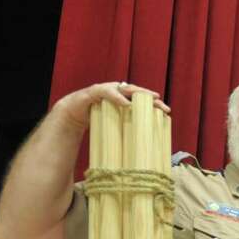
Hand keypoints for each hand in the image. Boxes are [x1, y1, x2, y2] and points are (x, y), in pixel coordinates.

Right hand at [53, 81, 169, 132]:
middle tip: (161, 103)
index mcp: (122, 98)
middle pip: (136, 91)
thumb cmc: (95, 121)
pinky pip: (106, 92)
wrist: (72, 115)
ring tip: (150, 98)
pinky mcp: (93, 92)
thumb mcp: (113, 125)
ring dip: (137, 93)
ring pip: (124, 88)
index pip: (141, 99)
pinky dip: (117, 97)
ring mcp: (105, 89)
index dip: (154, 104)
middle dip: (150, 97)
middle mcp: (115, 90)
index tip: (167, 111)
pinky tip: (127, 103)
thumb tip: (142, 149)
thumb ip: (126, 129)